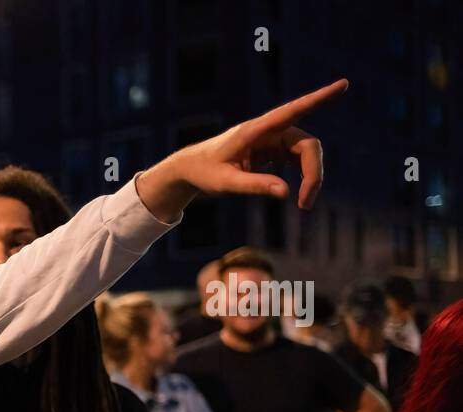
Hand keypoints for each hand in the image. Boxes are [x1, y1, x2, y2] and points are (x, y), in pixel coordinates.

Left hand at [136, 79, 347, 221]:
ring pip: (305, 152)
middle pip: (306, 144)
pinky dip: (303, 175)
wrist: (190, 169)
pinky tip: (299, 193)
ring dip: (310, 176)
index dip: (319, 98)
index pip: (292, 111)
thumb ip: (254, 186)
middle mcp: (268, 131)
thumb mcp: (226, 183)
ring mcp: (272, 139)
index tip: (343, 84)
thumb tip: (286, 192)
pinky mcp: (272, 150)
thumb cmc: (205, 172)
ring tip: (304, 204)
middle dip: (313, 172)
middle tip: (306, 204)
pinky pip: (297, 159)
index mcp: (255, 131)